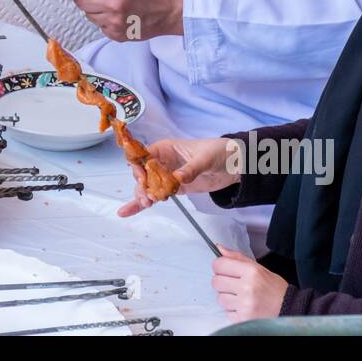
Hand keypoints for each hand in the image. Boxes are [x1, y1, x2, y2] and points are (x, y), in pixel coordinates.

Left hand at [54, 0, 182, 40]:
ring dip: (95, 9)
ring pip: (88, 15)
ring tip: (113, 3)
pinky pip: (99, 26)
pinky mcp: (118, 35)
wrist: (170, 7)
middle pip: (80, 3)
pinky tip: (119, 14)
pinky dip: (104, 20)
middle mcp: (112, 5)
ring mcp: (115, 22)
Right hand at [117, 137, 240, 216]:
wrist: (234, 165)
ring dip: (143, 195)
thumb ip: (191, 168)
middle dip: (142, 185)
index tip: (142, 179)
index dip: (139, 166)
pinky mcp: (173, 189)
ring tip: (147, 204)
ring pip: (147, 186)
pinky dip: (141, 204)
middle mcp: (162, 161)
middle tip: (148, 197)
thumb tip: (178, 178)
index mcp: (166, 148)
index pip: (144, 156)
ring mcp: (166, 176)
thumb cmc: (218, 152)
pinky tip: (127, 211)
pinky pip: (155, 195)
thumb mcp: (205, 158)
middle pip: (143, 173)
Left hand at [211, 245, 287, 322]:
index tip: (224, 269)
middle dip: (222, 282)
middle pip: (216, 281)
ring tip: (240, 296)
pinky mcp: (244, 318)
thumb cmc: (274, 287)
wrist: (289, 307)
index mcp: (251, 271)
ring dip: (227, 297)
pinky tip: (243, 306)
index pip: (219, 265)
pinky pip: (227, 312)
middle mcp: (247, 287)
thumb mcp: (259, 268)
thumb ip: (237, 258)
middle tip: (233, 284)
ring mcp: (245, 304)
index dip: (219, 266)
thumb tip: (219, 248)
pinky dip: (233, 310)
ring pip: (220, 298)